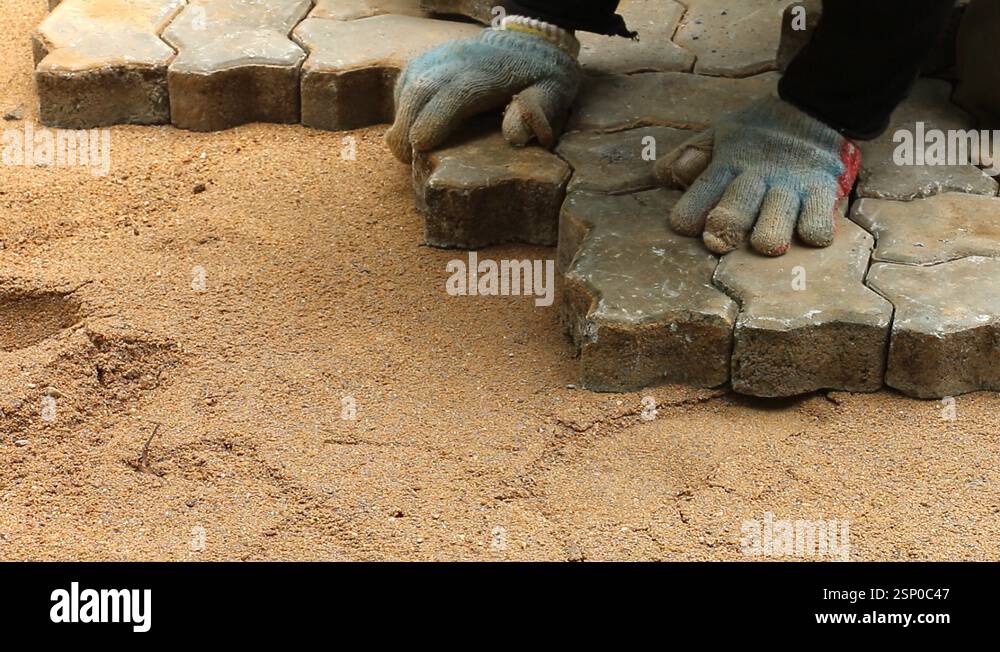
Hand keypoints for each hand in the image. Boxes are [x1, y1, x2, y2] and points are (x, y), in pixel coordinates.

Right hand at [386, 26, 580, 162]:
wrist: (528, 46)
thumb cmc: (540, 79)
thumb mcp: (552, 94)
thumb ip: (537, 113)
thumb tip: (515, 137)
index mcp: (492, 72)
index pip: (457, 92)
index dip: (435, 118)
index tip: (420, 145)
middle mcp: (461, 59)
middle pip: (424, 86)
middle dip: (408, 123)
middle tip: (404, 157)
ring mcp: (443, 56)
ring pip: (411, 81)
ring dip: (401, 115)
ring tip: (400, 148)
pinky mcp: (431, 59)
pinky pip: (408, 79)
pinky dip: (402, 104)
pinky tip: (404, 125)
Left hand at [655, 97, 860, 255]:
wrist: (814, 106)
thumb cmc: (757, 136)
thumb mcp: (720, 136)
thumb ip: (690, 156)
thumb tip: (659, 174)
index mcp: (727, 165)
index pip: (703, 187)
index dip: (691, 208)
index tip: (682, 225)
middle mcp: (757, 176)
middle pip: (738, 204)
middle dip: (728, 222)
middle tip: (719, 239)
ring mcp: (791, 185)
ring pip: (779, 214)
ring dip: (772, 230)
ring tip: (768, 244)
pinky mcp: (824, 191)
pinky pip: (822, 216)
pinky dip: (818, 228)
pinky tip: (810, 235)